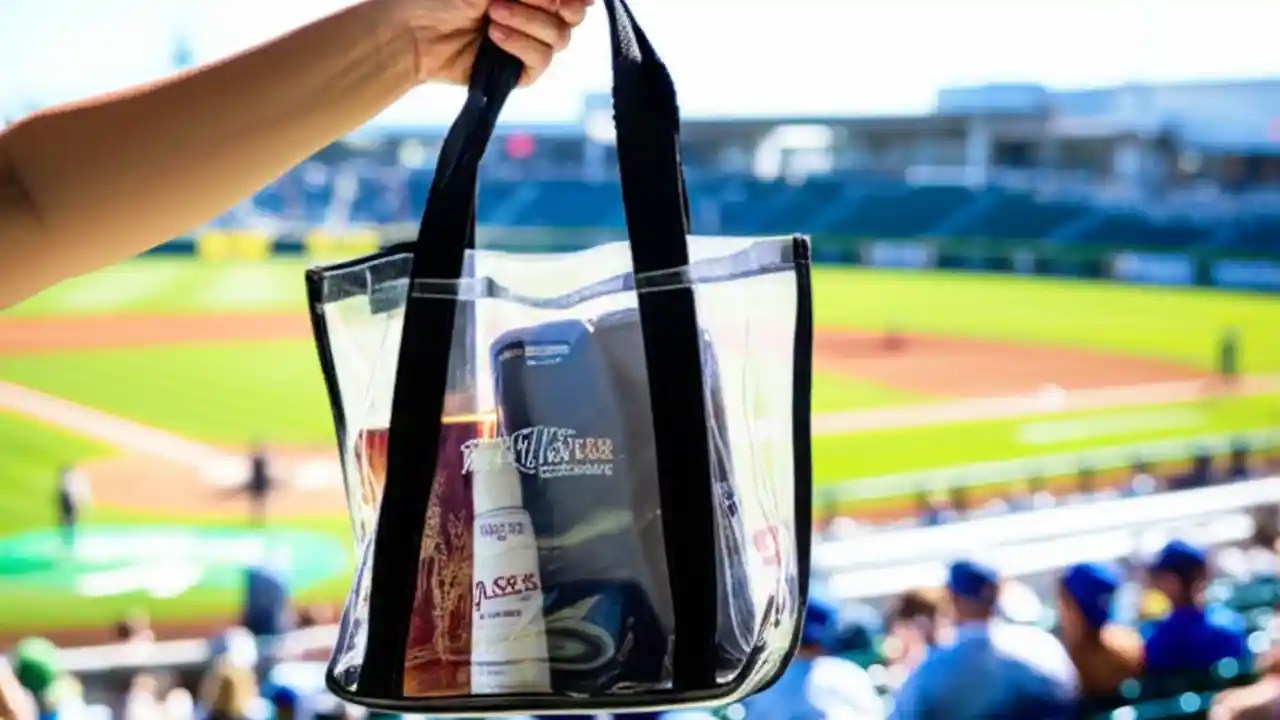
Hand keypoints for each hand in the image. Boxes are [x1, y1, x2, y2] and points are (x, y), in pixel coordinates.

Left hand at [402, 0, 590, 85]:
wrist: (412, 28)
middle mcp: (535, 14)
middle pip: (577, 14)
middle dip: (560, 3)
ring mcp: (528, 43)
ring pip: (560, 36)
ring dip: (530, 20)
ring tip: (494, 12)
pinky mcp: (518, 72)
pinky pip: (541, 59)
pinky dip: (521, 44)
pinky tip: (494, 35)